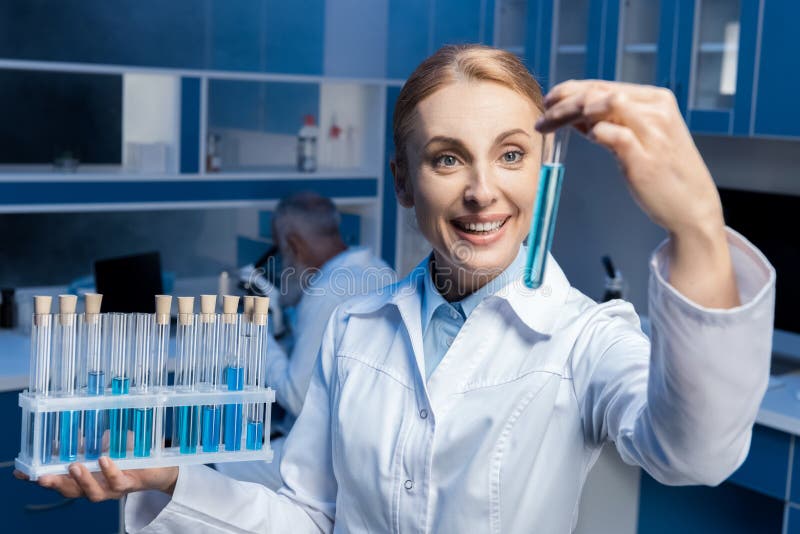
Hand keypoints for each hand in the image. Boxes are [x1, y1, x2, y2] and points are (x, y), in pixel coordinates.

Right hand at [14, 457, 177, 501]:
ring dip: (82, 480)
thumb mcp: (101, 446)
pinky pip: (118, 481)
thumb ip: (81, 445)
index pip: (58, 481)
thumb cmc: (129, 454)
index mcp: (86, 478)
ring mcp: (113, 487)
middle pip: (71, 491)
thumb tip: (56, 439)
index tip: (21, 472)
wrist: (163, 463)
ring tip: (73, 466)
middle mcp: (97, 486)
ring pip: (93, 492)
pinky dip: (110, 471)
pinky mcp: (131, 483)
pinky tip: (104, 460)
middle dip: (55, 485)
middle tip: (41, 477)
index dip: (38, 478)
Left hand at [536, 80, 738, 307]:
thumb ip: (608, 123)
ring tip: (550, 125)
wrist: (692, 206)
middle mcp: (656, 110)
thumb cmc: (663, 174)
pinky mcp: (644, 156)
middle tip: (542, 117)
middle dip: (563, 102)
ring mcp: (652, 132)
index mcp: (655, 99)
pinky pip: (611, 134)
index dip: (571, 90)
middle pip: (598, 92)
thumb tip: (573, 113)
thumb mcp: (638, 139)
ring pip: (602, 105)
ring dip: (570, 112)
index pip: (603, 85)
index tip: (549, 101)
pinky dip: (594, 132)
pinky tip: (586, 138)